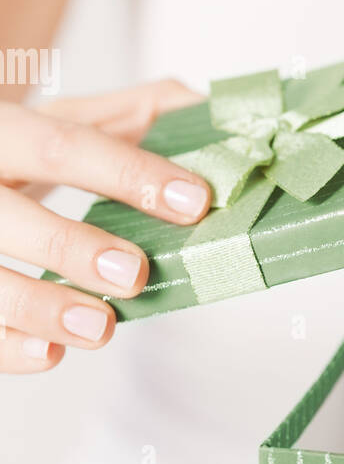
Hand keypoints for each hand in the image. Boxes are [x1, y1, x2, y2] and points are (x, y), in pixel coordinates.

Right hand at [0, 80, 210, 372]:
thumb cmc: (24, 148)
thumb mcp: (66, 118)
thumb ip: (131, 114)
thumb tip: (203, 109)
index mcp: (2, 129)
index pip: (62, 146)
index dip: (128, 174)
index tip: (193, 201)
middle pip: (9, 215)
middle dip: (72, 247)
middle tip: (135, 273)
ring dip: (42, 307)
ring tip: (100, 327)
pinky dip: (7, 346)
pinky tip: (50, 353)